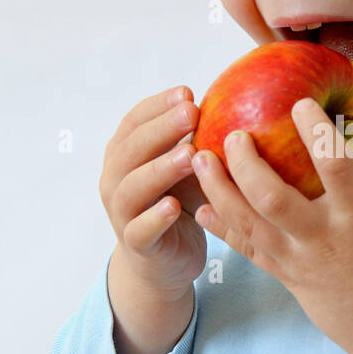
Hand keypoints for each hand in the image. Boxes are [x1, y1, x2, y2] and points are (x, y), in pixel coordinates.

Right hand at [99, 85, 206, 298]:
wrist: (165, 261)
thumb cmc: (179, 202)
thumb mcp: (188, 167)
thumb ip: (196, 138)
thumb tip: (236, 100)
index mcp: (125, 153)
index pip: (134, 121)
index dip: (158, 105)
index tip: (188, 92)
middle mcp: (116, 179)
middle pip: (131, 149)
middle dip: (162, 129)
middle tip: (192, 113)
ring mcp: (122, 212)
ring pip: (132, 188)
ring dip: (160, 169)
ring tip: (190, 155)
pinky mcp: (137, 244)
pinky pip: (140, 229)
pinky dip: (155, 218)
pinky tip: (173, 207)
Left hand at [190, 97, 352, 353]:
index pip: (335, 164)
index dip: (314, 131)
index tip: (298, 104)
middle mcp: (324, 236)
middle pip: (272, 196)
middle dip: (245, 162)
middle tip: (231, 133)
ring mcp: (300, 259)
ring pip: (248, 222)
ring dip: (219, 188)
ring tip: (199, 159)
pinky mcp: (286, 277)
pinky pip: (247, 250)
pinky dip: (222, 227)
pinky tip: (202, 207)